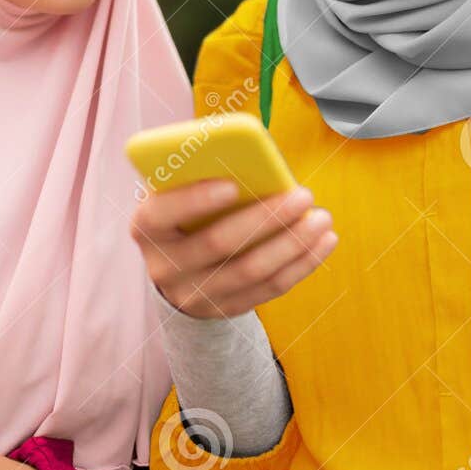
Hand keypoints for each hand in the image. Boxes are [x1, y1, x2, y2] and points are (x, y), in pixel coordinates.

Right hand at [130, 179, 337, 317]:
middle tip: (303, 195)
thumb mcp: (177, 194)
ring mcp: (195, 294)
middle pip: (218, 243)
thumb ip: (199, 176)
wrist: (179, 272)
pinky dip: (301, 264)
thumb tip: (253, 160)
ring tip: (322, 218)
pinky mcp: (226, 309)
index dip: (195, 199)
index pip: (161, 213)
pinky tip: (324, 241)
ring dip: (292, 243)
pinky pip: (269, 289)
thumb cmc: (185, 214)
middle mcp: (165, 266)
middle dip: (265, 218)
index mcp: (146, 227)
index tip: (232, 184)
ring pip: (250, 271)